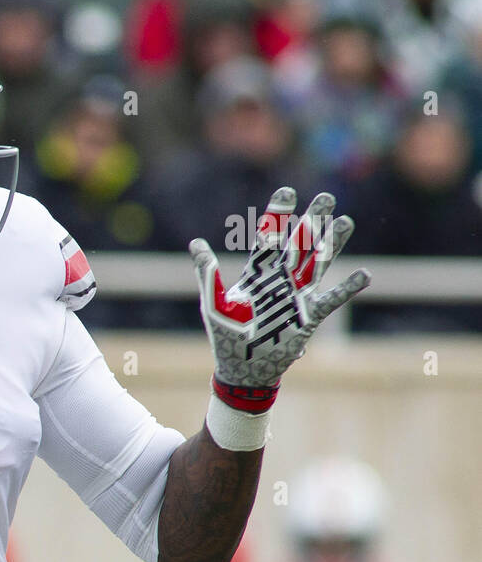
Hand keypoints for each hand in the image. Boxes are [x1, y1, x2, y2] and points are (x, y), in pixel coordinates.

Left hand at [190, 187, 368, 412]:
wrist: (243, 369)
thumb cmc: (226, 337)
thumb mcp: (213, 305)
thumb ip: (208, 275)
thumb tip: (195, 245)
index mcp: (257, 274)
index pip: (269, 238)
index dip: (278, 215)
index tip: (287, 191)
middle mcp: (280, 279)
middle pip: (300, 244)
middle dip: (312, 221)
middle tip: (326, 197)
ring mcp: (297, 296)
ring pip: (319, 263)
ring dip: (332, 244)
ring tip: (346, 221)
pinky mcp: (310, 316)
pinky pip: (332, 298)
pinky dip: (348, 288)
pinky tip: (365, 274)